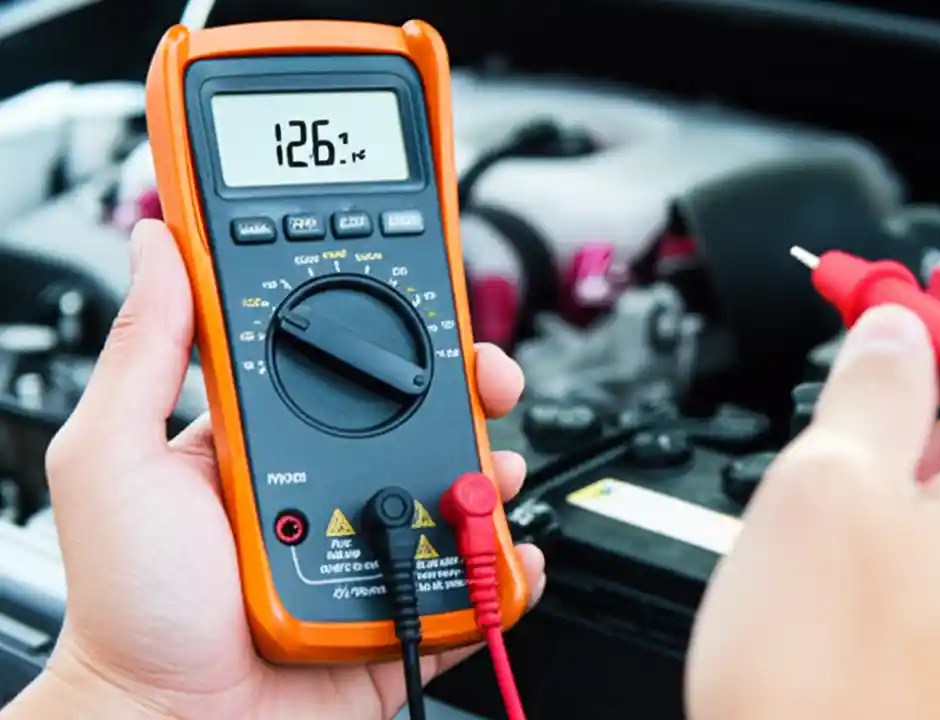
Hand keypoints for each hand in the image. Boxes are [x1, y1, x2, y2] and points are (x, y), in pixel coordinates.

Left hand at [6, 220, 544, 719]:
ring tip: (489, 482)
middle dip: (470, 393)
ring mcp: (370, 546)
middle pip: (420, 418)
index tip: (428, 301)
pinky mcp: (406, 609)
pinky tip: (507, 557)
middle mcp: (327, 485)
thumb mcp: (114, 457)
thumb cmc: (131, 608)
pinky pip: (475, 580)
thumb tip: (160, 243)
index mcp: (270, 439)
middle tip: (489, 386)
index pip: (344, 358)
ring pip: (457, 492)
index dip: (395, 325)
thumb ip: (145, 350)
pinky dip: (507, 568)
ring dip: (492, 476)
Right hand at [687, 305, 939, 719]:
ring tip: (832, 559)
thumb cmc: (822, 679)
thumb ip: (873, 382)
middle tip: (841, 464)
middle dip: (919, 443)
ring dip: (908, 516)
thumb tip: (897, 333)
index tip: (897, 332)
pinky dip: (916, 581)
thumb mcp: (826, 482)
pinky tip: (849, 612)